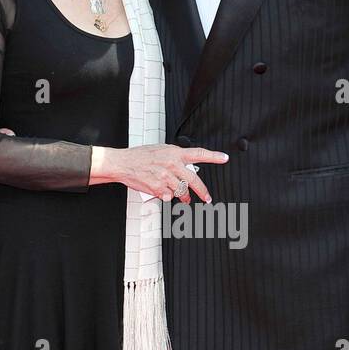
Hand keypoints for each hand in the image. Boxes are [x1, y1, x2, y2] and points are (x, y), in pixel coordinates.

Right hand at [90, 144, 227, 201]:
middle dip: (203, 191)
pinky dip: (168, 197)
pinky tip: (163, 192)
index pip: (199, 153)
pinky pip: (169, 197)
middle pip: (194, 181)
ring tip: (185, 199)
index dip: (214, 156)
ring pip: (182, 192)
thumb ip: (175, 157)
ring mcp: (166, 178)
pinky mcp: (159, 189)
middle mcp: (172, 165)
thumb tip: (186, 166)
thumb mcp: (161, 150)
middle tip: (207, 198)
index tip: (224, 158)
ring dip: (184, 197)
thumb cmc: (141, 156)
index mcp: (175, 153)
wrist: (123, 163)